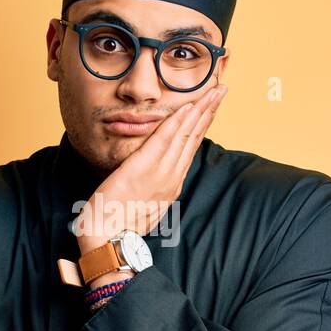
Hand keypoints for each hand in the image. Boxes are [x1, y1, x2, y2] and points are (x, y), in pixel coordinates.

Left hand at [75, 84, 226, 252]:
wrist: (108, 240)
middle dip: (209, 110)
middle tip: (222, 89)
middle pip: (194, 137)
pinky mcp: (142, 169)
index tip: (212, 106)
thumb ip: (152, 188)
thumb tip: (153, 178)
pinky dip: (176, 122)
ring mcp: (159, 173)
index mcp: (171, 185)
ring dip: (200, 110)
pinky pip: (163, 141)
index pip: (191, 147)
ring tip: (213, 91)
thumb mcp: (143, 205)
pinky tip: (187, 107)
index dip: (203, 124)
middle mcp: (171, 177)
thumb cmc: (119, 224)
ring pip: (184, 136)